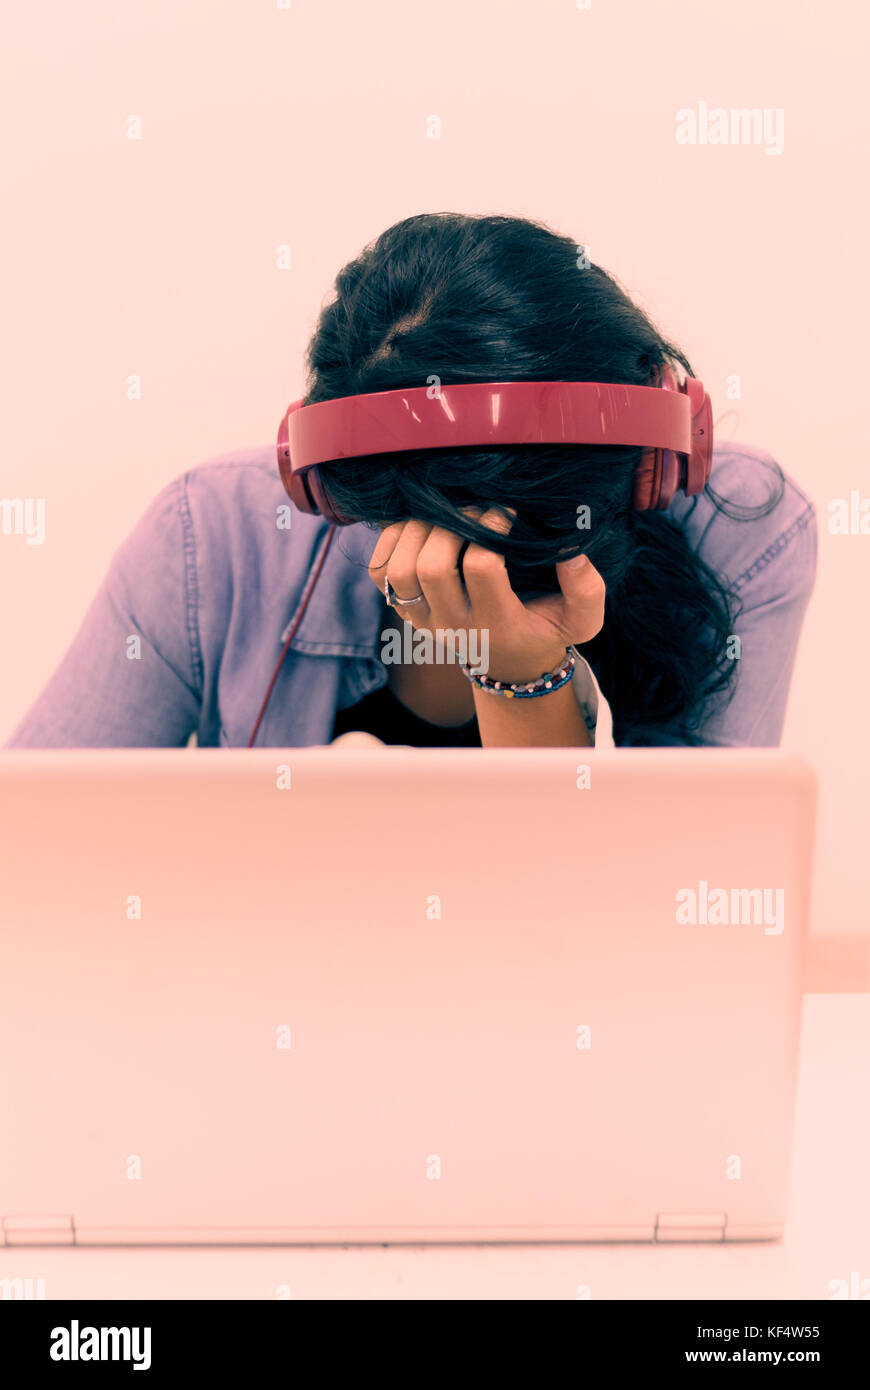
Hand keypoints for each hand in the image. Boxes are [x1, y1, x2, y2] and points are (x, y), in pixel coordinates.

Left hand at [367, 508, 605, 684]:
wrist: (508, 663)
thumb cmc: (546, 629)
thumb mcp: (582, 619)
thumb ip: (587, 588)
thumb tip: (570, 552)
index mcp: (497, 624)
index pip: (481, 568)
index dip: (493, 529)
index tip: (507, 514)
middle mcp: (453, 625)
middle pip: (431, 568)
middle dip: (452, 526)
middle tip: (474, 511)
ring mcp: (422, 619)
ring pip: (400, 570)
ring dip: (419, 531)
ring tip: (446, 516)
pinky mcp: (402, 608)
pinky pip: (380, 571)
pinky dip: (392, 541)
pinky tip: (421, 528)